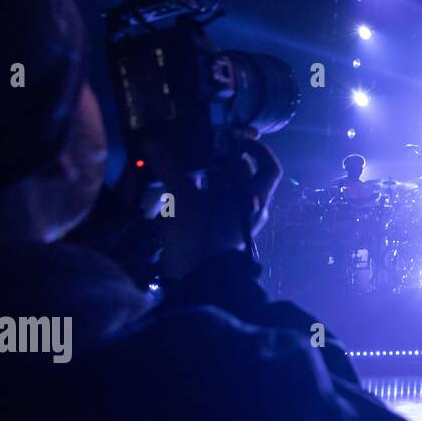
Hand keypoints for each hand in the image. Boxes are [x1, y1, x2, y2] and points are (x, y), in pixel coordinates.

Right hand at [142, 136, 282, 280]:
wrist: (196, 281)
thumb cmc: (200, 235)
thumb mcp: (183, 198)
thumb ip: (170, 169)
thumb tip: (152, 144)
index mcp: (254, 198)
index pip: (270, 168)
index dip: (258, 149)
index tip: (238, 139)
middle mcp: (251, 210)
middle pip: (248, 177)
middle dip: (228, 161)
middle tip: (206, 149)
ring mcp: (237, 223)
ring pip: (232, 192)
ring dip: (214, 178)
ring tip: (191, 166)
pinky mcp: (221, 234)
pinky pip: (218, 207)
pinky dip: (205, 195)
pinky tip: (184, 190)